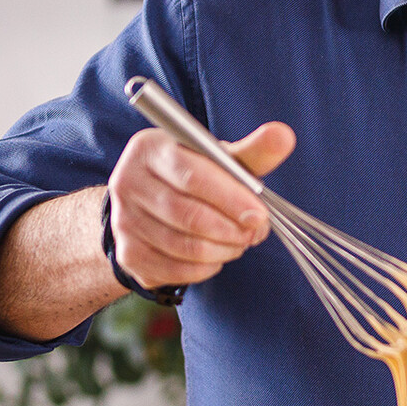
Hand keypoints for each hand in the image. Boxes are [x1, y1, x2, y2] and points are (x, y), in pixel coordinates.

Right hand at [107, 120, 295, 289]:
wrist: (156, 204)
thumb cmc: (198, 176)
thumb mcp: (222, 159)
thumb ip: (253, 151)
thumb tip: (283, 136)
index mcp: (151, 148)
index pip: (191, 174)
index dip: (230, 198)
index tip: (259, 215)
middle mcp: (127, 181)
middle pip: (186, 214)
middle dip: (230, 228)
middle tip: (255, 232)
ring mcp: (123, 220)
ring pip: (182, 246)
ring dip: (223, 249)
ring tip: (241, 242)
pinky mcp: (127, 254)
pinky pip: (175, 269)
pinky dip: (206, 267)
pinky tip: (218, 255)